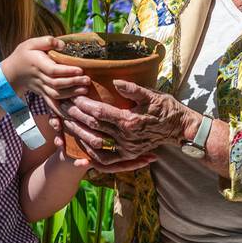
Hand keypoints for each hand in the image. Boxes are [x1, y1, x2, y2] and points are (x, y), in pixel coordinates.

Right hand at [2, 37, 91, 104]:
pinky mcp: (43, 94)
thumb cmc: (24, 55)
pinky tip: (74, 110)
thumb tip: (62, 45)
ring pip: (57, 95)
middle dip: (73, 83)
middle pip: (57, 84)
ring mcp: (41, 88)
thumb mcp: (31, 43)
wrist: (13, 72)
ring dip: (72, 94)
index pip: (53, 70)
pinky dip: (63, 109)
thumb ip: (47, 41)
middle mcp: (39, 78)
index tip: (80, 70)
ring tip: (85, 90)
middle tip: (87, 80)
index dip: (67, 71)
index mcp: (37, 64)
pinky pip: (53, 104)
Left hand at [53, 79, 184, 166]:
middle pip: (93, 127)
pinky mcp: (128, 155)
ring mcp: (126, 149)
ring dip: (78, 134)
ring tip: (65, 124)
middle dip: (76, 116)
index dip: (83, 104)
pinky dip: (91, 157)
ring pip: (95, 144)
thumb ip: (133, 89)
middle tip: (62, 106)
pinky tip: (80, 150)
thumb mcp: (152, 95)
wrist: (179, 128)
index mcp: (130, 121)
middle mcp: (126, 138)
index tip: (72, 96)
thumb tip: (116, 81)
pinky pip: (106, 160)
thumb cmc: (166, 108)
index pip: (99, 112)